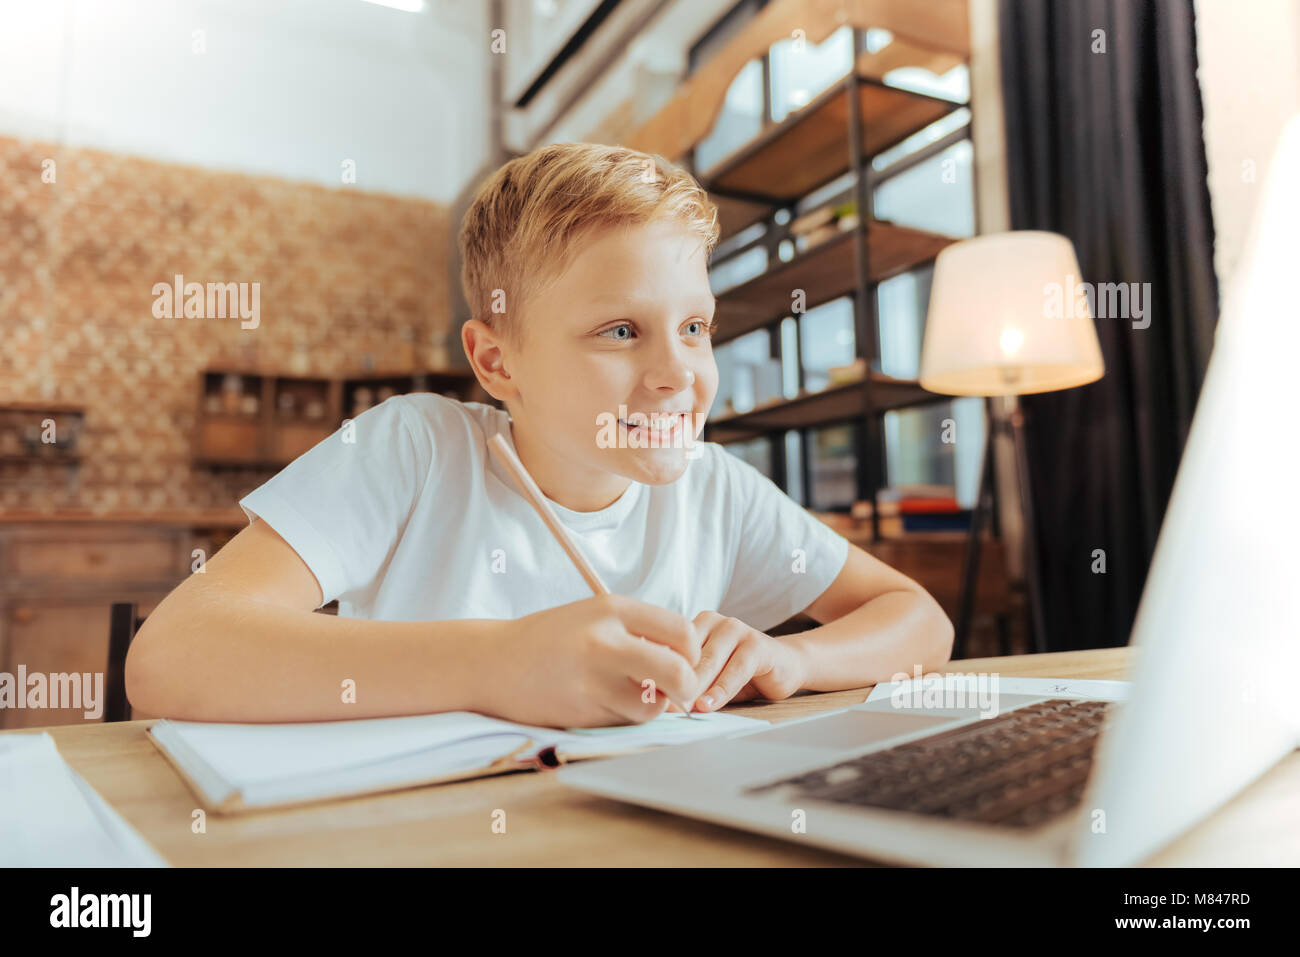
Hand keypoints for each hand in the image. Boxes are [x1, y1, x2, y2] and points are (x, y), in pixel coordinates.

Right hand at [480, 594, 701, 728]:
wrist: (493, 663)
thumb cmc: (550, 638)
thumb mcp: (593, 615)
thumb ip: (638, 630)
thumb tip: (688, 655)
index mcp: (612, 608)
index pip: (682, 630)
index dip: (692, 651)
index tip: (682, 658)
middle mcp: (605, 641)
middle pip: (679, 671)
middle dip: (688, 686)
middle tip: (680, 689)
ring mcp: (593, 680)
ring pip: (654, 705)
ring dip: (654, 706)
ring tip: (635, 695)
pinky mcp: (581, 712)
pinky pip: (624, 722)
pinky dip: (626, 718)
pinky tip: (606, 704)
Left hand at [667, 611, 806, 713]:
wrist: (786, 666)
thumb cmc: (741, 676)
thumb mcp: (708, 679)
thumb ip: (687, 686)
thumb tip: (656, 704)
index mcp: (694, 626)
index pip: (668, 649)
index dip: (656, 675)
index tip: (644, 699)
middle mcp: (713, 621)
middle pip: (685, 657)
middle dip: (673, 686)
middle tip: (659, 710)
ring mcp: (736, 629)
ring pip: (707, 663)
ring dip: (694, 690)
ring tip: (681, 710)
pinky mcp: (757, 644)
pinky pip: (735, 669)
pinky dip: (721, 690)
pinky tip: (709, 705)